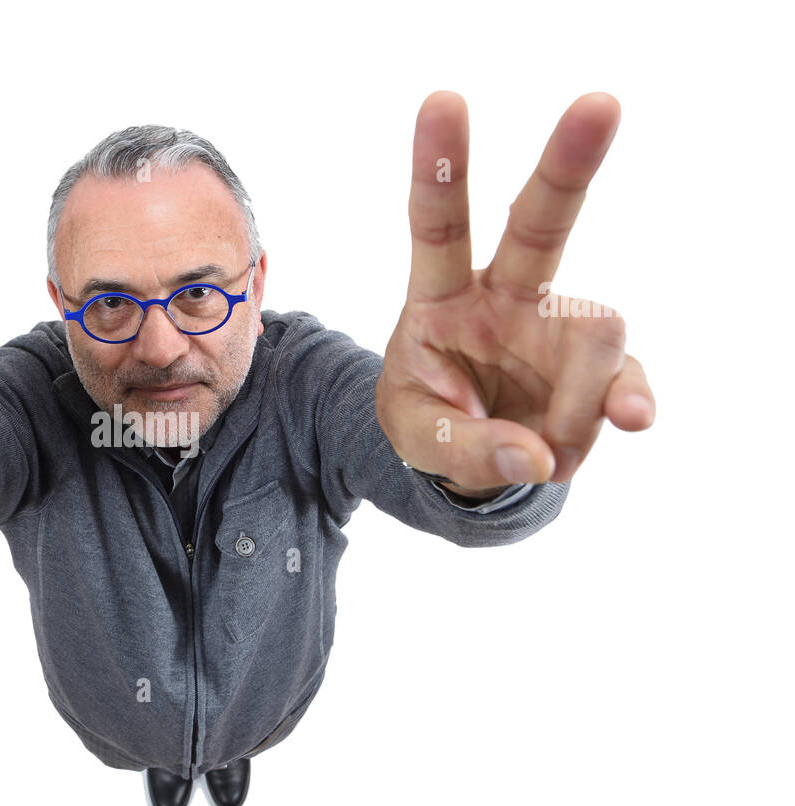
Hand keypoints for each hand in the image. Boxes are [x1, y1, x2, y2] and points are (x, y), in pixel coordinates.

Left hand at [375, 92, 654, 491]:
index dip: (441, 168)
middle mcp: (508, 296)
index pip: (439, 226)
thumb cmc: (432, 423)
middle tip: (600, 104)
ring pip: (595, 331)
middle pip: (541, 221)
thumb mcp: (419, 439)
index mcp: (443, 298)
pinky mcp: (601, 370)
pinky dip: (625, 403)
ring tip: (542, 447)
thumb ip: (464, 448)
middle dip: (568, 164)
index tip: (444, 101)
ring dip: (575, 399)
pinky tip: (630, 417)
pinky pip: (627, 379)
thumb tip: (535, 457)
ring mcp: (560, 329)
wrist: (474, 459)